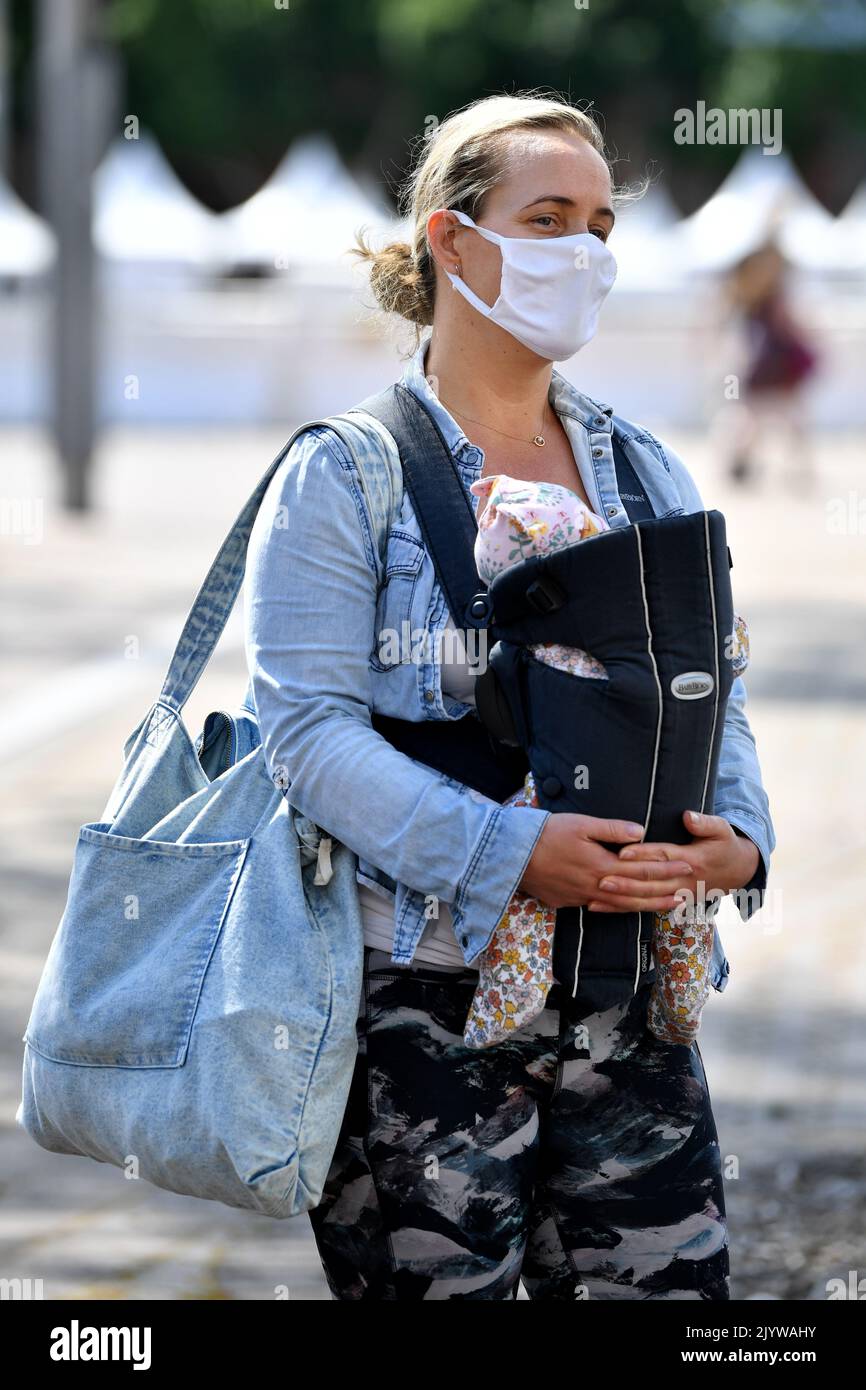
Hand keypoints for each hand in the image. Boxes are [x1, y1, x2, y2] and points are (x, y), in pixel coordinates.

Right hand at [518, 813, 694, 910]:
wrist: (511, 856)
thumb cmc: (546, 834)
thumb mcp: (581, 824)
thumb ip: (612, 829)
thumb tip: (640, 832)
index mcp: (602, 867)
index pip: (642, 870)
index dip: (667, 868)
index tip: (687, 866)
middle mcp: (595, 887)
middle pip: (637, 895)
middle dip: (664, 893)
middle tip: (688, 893)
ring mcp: (581, 898)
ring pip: (621, 905)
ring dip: (645, 905)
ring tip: (665, 905)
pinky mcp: (568, 902)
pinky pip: (601, 908)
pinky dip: (619, 908)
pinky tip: (627, 907)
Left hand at [585, 809, 759, 913]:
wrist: (738, 872)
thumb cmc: (725, 845)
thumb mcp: (722, 829)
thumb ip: (705, 823)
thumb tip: (688, 816)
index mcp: (692, 859)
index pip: (663, 856)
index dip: (643, 854)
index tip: (622, 852)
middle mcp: (683, 880)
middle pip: (651, 882)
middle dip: (626, 881)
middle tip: (602, 878)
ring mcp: (678, 894)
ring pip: (646, 898)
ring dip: (622, 897)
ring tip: (598, 892)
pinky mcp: (671, 901)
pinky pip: (645, 906)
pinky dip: (623, 907)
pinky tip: (601, 906)